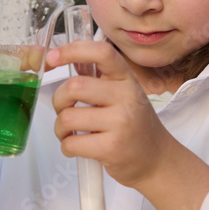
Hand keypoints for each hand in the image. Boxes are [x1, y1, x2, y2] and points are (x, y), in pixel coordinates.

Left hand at [47, 41, 171, 187]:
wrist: (156, 159)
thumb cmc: (134, 125)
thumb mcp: (122, 94)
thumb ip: (96, 78)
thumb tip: (61, 57)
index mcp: (126, 79)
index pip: (101, 52)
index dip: (72, 50)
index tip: (52, 58)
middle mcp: (126, 97)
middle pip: (74, 87)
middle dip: (59, 100)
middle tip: (64, 110)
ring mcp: (120, 123)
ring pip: (68, 117)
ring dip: (60, 128)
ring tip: (71, 133)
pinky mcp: (112, 148)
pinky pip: (71, 143)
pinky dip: (67, 146)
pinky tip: (78, 147)